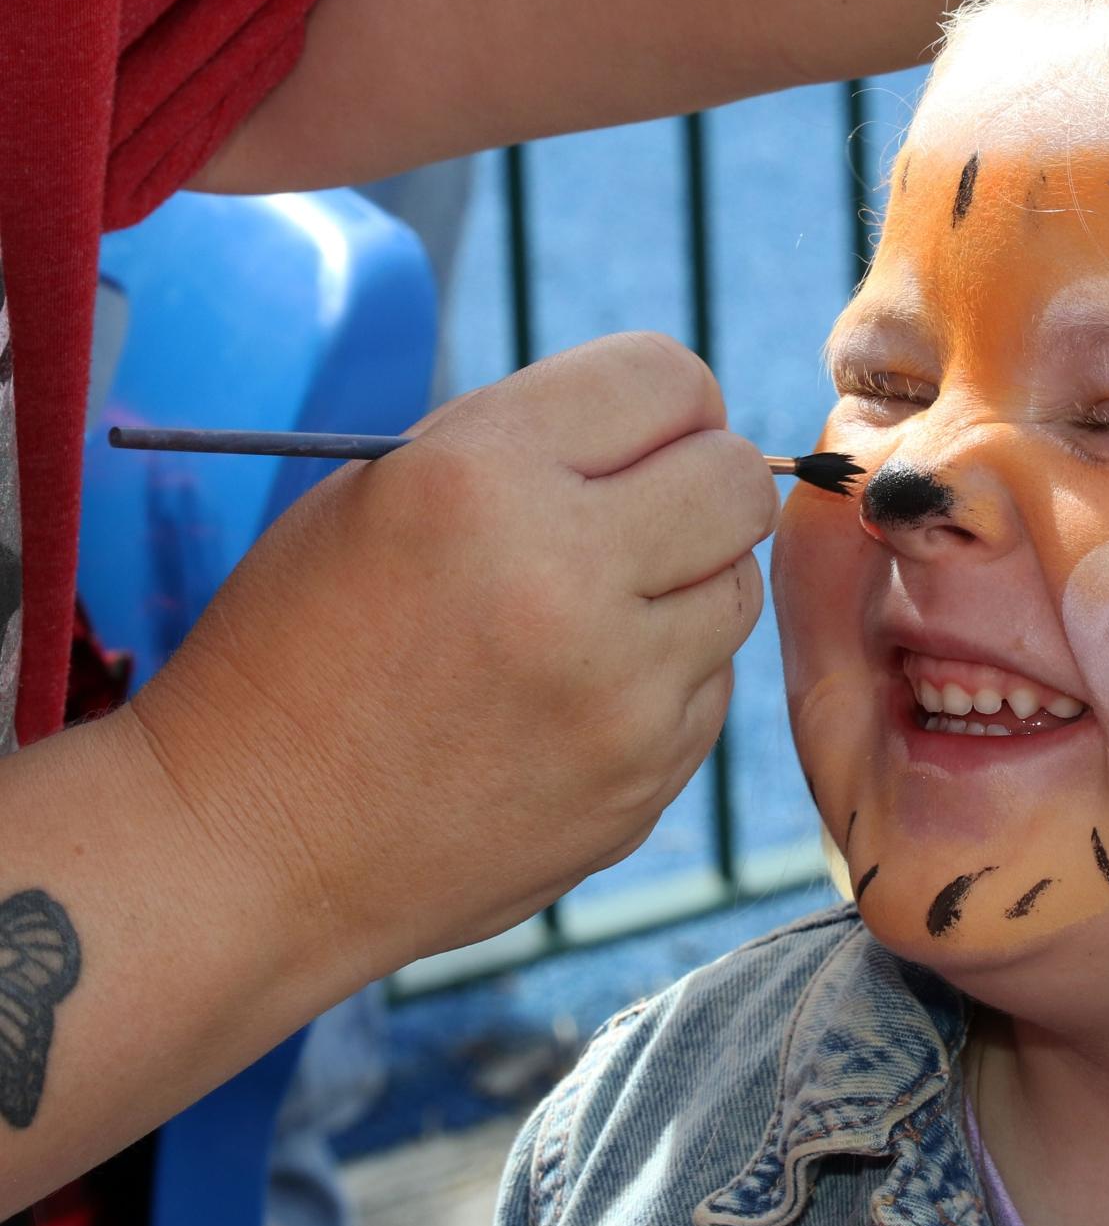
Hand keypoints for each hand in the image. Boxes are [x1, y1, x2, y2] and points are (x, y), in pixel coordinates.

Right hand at [125, 333, 776, 975]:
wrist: (251, 848)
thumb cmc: (297, 651)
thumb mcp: (374, 494)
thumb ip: (528, 443)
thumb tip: (669, 428)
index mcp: (479, 479)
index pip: (668, 377)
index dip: (663, 401)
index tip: (640, 434)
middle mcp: (563, 577)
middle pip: (738, 479)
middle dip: (700, 480)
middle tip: (643, 511)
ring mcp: (619, 694)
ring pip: (740, 585)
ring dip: (688, 582)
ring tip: (593, 610)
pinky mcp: (645, 780)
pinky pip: (713, 686)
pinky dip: (667, 677)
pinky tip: (576, 697)